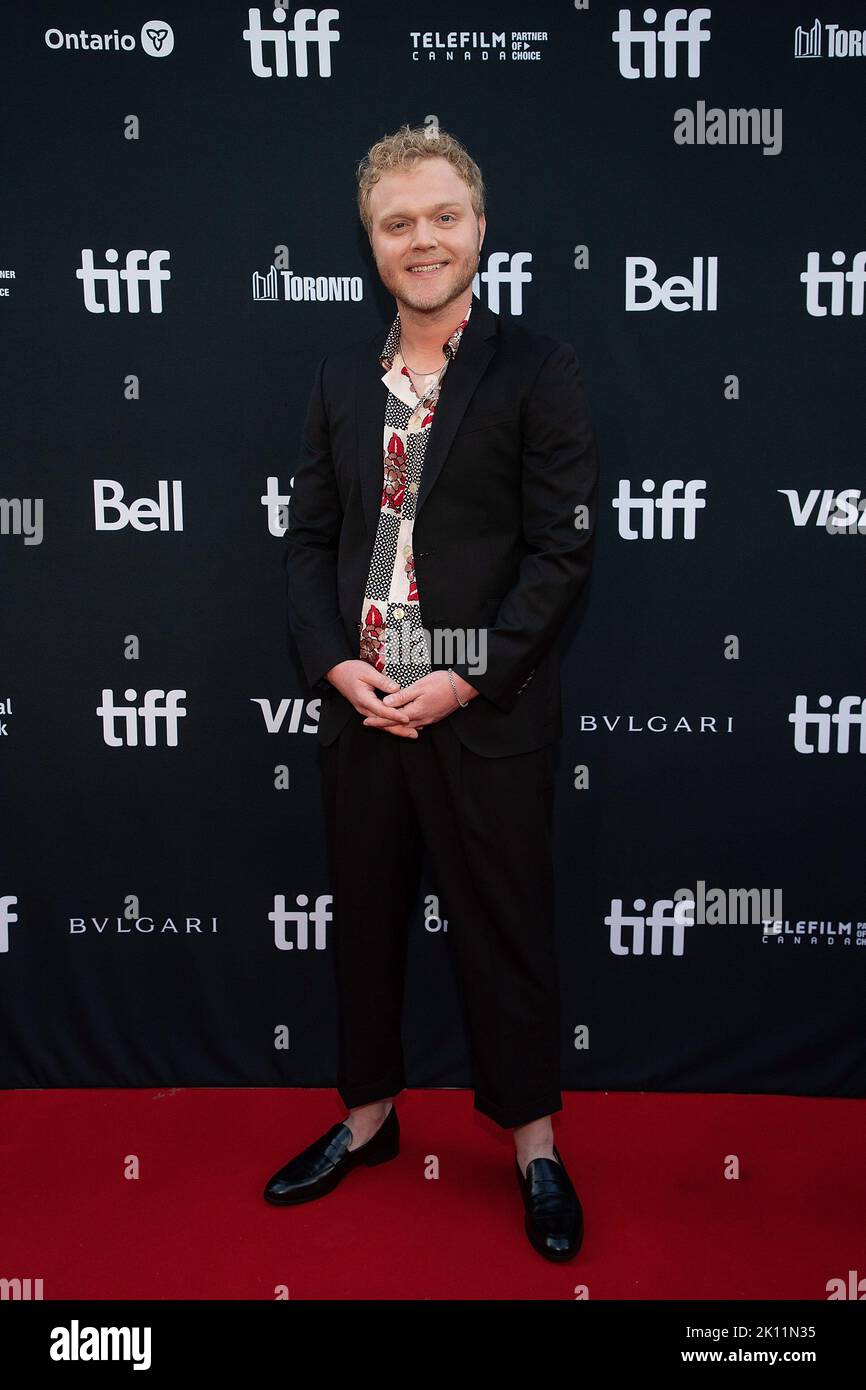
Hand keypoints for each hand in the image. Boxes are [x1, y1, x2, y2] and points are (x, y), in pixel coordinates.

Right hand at [323, 660, 417, 737]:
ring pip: (382, 724)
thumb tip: (397, 689)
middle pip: (383, 723)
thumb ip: (383, 682)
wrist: (337, 672)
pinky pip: (380, 720)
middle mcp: (364, 709)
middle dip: (399, 730)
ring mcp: (365, 711)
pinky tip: (401, 726)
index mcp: (364, 700)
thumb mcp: (368, 672)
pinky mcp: (367, 709)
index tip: (407, 718)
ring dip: (396, 729)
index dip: (395, 715)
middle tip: (414, 734)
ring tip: (412, 733)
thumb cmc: (351, 670)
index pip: (382, 711)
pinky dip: (391, 724)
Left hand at [363, 669, 478, 735]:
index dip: (378, 720)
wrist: (463, 687)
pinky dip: (407, 724)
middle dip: (384, 725)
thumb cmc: (441, 683)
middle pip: (398, 726)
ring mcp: (429, 719)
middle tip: (370, 724)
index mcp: (415, 711)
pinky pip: (417, 724)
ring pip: (408, 726)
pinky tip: (405, 721)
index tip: (366, 721)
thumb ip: (402, 696)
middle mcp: (422, 719)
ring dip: (395, 726)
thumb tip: (385, 703)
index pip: (392, 718)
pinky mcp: (435, 717)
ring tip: (384, 724)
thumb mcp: (418, 686)